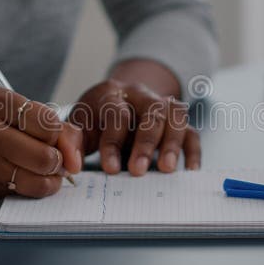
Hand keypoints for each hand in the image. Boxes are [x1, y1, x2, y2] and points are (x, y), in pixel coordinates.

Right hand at [0, 87, 82, 202]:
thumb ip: (53, 127)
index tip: (54, 140)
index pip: (50, 123)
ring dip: (49, 180)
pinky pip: (22, 194)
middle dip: (57, 162)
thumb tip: (75, 160)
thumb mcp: (13, 112)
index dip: (60, 137)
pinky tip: (22, 179)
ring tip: (42, 172)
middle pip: (46, 155)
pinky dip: (31, 189)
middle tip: (51, 160)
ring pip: (37, 180)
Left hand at [69, 79, 199, 175]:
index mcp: (112, 93)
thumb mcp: (79, 125)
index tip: (110, 169)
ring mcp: (162, 106)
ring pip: (176, 115)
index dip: (113, 142)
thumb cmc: (95, 119)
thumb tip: (72, 165)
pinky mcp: (177, 123)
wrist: (116, 101)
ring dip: (172, 142)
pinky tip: (189, 170)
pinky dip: (192, 151)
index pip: (117, 112)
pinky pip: (191, 132)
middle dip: (145, 142)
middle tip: (137, 171)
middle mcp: (141, 94)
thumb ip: (74, 141)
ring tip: (167, 169)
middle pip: (151, 111)